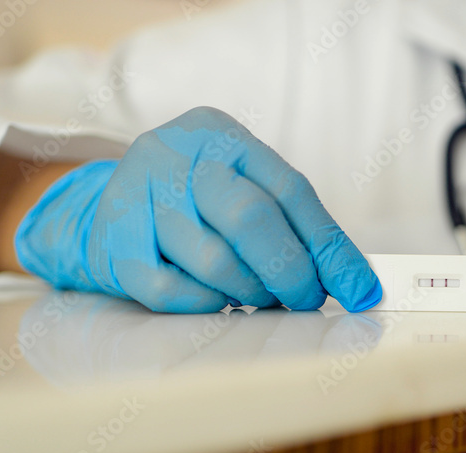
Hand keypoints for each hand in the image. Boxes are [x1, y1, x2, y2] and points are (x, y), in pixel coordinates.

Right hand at [15, 107, 380, 313]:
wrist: (104, 212)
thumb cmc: (195, 206)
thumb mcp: (246, 193)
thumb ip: (300, 229)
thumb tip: (361, 286)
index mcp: (220, 135)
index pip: (291, 190)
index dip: (330, 247)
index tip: (359, 289)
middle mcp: (174, 155)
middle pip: (250, 218)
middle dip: (291, 271)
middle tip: (305, 298)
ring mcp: (136, 195)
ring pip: (214, 260)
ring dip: (249, 291)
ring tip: (258, 295)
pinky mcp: (112, 242)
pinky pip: (171, 291)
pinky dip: (206, 304)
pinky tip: (215, 298)